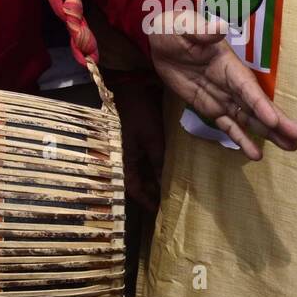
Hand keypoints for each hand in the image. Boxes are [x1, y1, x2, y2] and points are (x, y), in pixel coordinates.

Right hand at [105, 76, 163, 210]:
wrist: (131, 85)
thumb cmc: (139, 113)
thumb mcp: (151, 139)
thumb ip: (158, 162)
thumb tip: (165, 184)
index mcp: (123, 159)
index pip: (133, 188)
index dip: (145, 201)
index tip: (158, 211)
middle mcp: (126, 155)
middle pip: (139, 180)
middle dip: (152, 191)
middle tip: (169, 200)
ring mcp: (132, 145)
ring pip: (144, 169)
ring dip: (155, 177)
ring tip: (172, 185)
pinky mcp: (139, 136)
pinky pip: (147, 156)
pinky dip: (156, 163)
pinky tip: (168, 164)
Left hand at [148, 8, 296, 159]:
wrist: (159, 39)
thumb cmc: (175, 28)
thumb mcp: (185, 26)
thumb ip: (202, 31)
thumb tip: (220, 26)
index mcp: (228, 63)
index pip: (247, 87)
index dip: (260, 104)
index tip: (275, 120)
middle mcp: (230, 83)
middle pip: (256, 106)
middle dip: (277, 122)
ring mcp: (222, 97)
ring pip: (248, 119)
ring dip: (268, 133)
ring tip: (290, 148)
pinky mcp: (210, 107)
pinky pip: (228, 126)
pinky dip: (241, 139)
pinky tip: (255, 154)